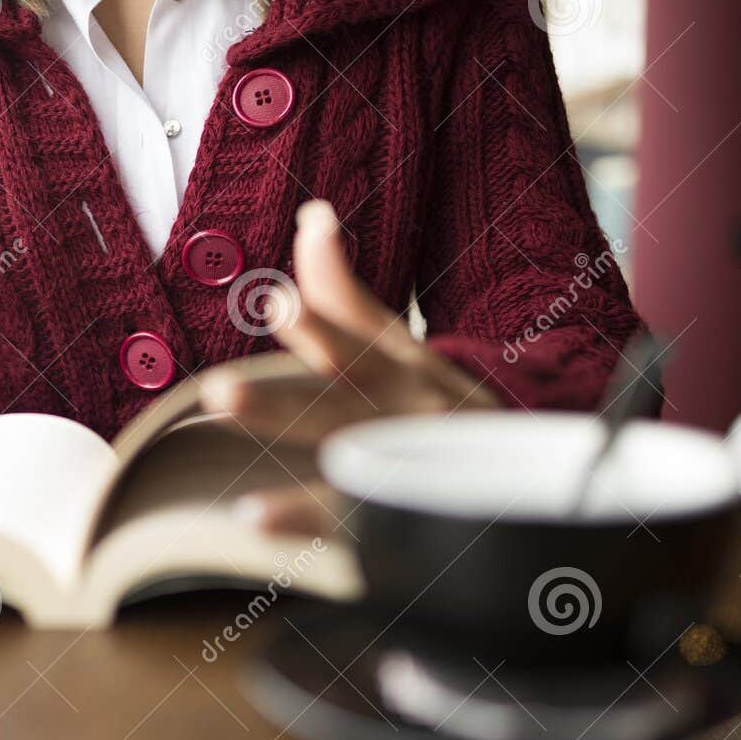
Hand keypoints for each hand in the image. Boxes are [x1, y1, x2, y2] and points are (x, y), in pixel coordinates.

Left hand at [202, 199, 498, 533]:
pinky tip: (252, 517)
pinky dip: (302, 520)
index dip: (321, 327)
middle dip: (281, 400)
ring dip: (293, 470)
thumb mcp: (401, 348)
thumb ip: (344, 295)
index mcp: (403, 371)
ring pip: (344, 461)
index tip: (276, 304)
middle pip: (340, 403)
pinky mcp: (399, 519)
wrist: (520, 487)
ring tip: (236, 464)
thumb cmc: (439, 406)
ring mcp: (406, 468)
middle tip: (219, 390)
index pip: (356, 342)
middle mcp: (406, 415)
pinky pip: (351, 523)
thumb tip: (312, 216)